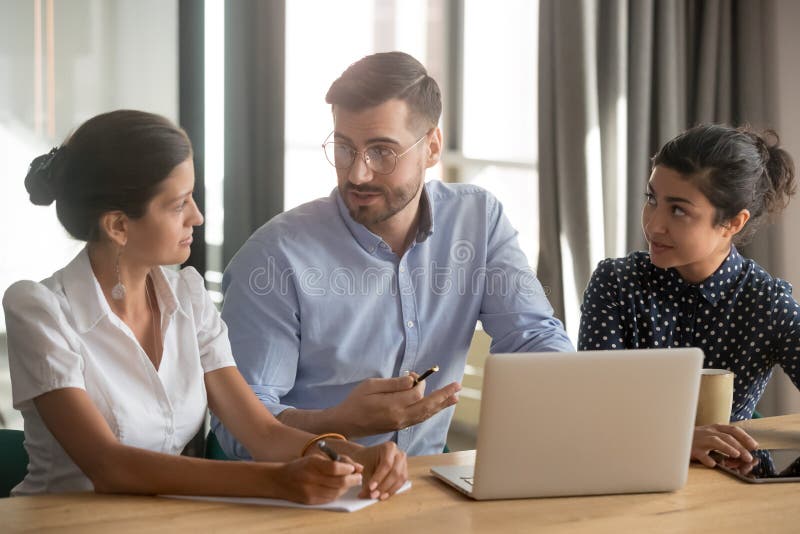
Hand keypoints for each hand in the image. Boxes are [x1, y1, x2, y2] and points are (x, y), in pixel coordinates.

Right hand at [272, 455, 362, 503]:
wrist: (281, 480)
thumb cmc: (302, 466)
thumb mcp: (317, 458)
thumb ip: (337, 461)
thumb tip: (358, 467)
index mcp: (312, 464)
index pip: (335, 468)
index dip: (348, 468)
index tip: (354, 468)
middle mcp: (311, 478)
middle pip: (339, 482)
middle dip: (353, 479)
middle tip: (358, 477)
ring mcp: (311, 491)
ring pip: (337, 492)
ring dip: (347, 487)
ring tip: (350, 481)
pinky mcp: (311, 501)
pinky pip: (331, 498)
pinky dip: (338, 493)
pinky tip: (339, 488)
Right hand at [331, 375, 460, 437]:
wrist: (347, 423)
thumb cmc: (356, 401)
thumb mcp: (371, 386)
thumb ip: (393, 383)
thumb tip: (413, 380)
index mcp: (392, 406)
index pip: (416, 393)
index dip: (419, 382)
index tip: (414, 375)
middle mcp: (400, 417)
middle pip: (427, 406)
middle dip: (444, 395)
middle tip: (458, 386)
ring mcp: (401, 424)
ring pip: (426, 414)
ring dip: (441, 405)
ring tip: (455, 397)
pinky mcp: (400, 426)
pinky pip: (420, 418)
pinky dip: (431, 411)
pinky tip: (438, 406)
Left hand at [348, 442, 407, 499]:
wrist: (369, 456)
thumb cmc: (366, 459)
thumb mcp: (364, 466)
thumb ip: (366, 480)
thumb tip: (365, 495)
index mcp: (389, 447)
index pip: (386, 464)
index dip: (379, 477)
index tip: (371, 487)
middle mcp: (399, 454)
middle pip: (395, 472)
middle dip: (384, 486)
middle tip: (373, 495)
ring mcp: (404, 463)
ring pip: (400, 478)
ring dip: (389, 490)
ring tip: (378, 497)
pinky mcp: (404, 471)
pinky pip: (401, 483)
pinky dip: (392, 490)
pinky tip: (384, 496)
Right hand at [691, 424, 758, 467]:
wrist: (675, 438)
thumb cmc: (695, 440)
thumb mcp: (710, 437)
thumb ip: (725, 444)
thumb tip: (743, 456)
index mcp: (715, 428)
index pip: (733, 430)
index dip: (745, 437)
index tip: (754, 446)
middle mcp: (708, 432)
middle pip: (727, 437)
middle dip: (740, 446)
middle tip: (749, 457)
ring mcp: (700, 440)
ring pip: (716, 441)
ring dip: (727, 448)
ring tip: (736, 455)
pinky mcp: (692, 449)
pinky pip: (700, 454)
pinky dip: (707, 459)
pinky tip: (713, 464)